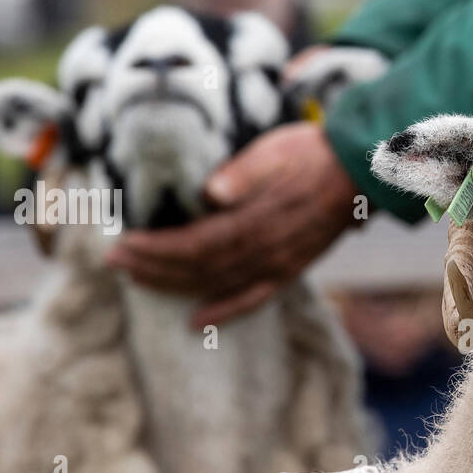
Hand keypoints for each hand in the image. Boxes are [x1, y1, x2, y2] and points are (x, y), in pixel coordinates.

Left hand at [105, 123, 359, 327]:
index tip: (122, 245)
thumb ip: (243, 174)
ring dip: (174, 286)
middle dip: (152, 268)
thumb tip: (210, 193)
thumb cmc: (312, 154)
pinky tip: (196, 320)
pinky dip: (223, 312)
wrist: (358, 173)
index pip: (194, 243)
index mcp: (255, 221)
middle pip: (198, 268)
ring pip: (218, 285)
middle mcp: (264, 251)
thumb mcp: (274, 152)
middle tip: (115, 263)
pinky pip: (252, 299)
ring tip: (138, 281)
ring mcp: (277, 265)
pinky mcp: (289, 270)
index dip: (156, 249)